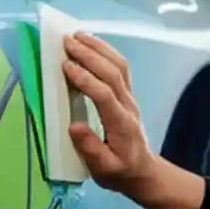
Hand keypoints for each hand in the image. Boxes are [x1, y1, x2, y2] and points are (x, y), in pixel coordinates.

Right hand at [61, 32, 156, 193]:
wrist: (143, 172)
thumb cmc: (120, 172)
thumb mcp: (104, 170)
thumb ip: (90, 149)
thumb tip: (74, 127)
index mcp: (121, 124)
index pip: (104, 94)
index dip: (86, 79)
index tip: (66, 66)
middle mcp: (128, 106)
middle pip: (112, 73)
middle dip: (90, 55)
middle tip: (67, 42)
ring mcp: (130, 98)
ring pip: (119, 66)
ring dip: (99, 48)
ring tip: (78, 35)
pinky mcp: (128, 95)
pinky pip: (120, 68)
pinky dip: (106, 52)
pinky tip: (92, 44)